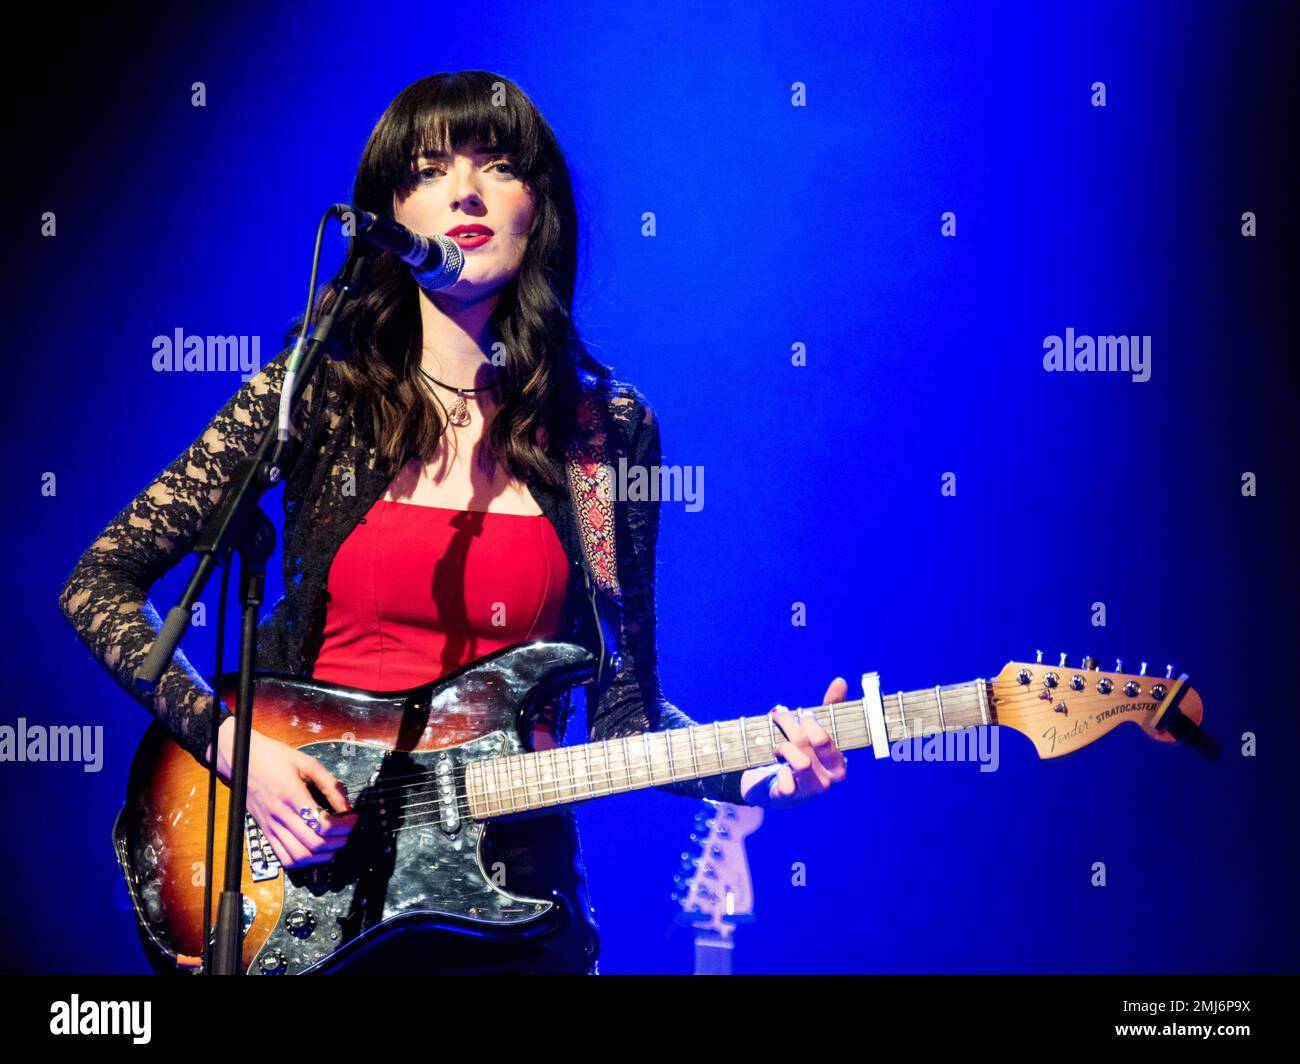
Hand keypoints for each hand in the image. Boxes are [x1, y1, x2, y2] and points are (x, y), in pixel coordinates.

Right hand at [210, 715, 357, 867]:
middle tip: (347, 830)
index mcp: (292, 796)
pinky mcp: (266, 833)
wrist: (242, 761)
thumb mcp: (307, 763)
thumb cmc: (274, 758)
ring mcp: (271, 827)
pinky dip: (304, 860)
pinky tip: (314, 849)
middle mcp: (280, 816)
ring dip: (323, 855)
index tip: (353, 818)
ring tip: (334, 841)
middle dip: (338, 841)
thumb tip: (347, 806)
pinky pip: (285, 858)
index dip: (344, 826)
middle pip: (314, 844)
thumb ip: (329, 784)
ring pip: (300, 856)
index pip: (322, 824)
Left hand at [740, 677, 848, 808]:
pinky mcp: (789, 798)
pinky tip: (777, 768)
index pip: (824, 737)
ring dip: (782, 745)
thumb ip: (831, 707)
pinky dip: (778, 771)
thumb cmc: (802, 755)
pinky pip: (786, 783)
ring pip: (799, 761)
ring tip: (777, 745)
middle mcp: (828, 779)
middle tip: (779, 718)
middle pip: (808, 742)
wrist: (778, 789)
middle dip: (789, 724)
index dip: (808, 721)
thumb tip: (840, 681)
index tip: (800, 715)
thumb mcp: (816, 732)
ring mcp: (810, 790)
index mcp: (838, 762)